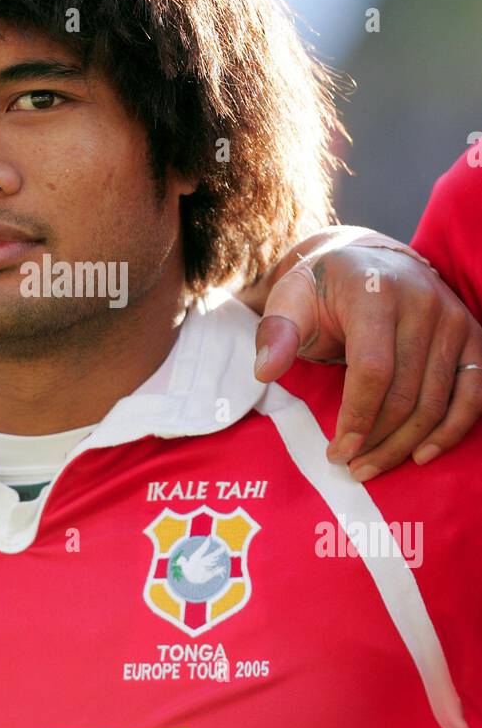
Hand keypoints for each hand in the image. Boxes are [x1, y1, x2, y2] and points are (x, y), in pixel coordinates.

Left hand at [250, 238, 481, 476]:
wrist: (369, 261)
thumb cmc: (324, 289)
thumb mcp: (290, 300)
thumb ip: (276, 332)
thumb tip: (265, 370)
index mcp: (375, 291)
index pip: (373, 369)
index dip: (357, 416)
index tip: (337, 450)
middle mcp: (422, 301)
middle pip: (406, 392)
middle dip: (377, 439)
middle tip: (351, 466)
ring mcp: (452, 318)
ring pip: (436, 400)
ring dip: (406, 444)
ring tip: (373, 466)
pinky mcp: (471, 334)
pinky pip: (473, 392)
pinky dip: (451, 429)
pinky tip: (423, 453)